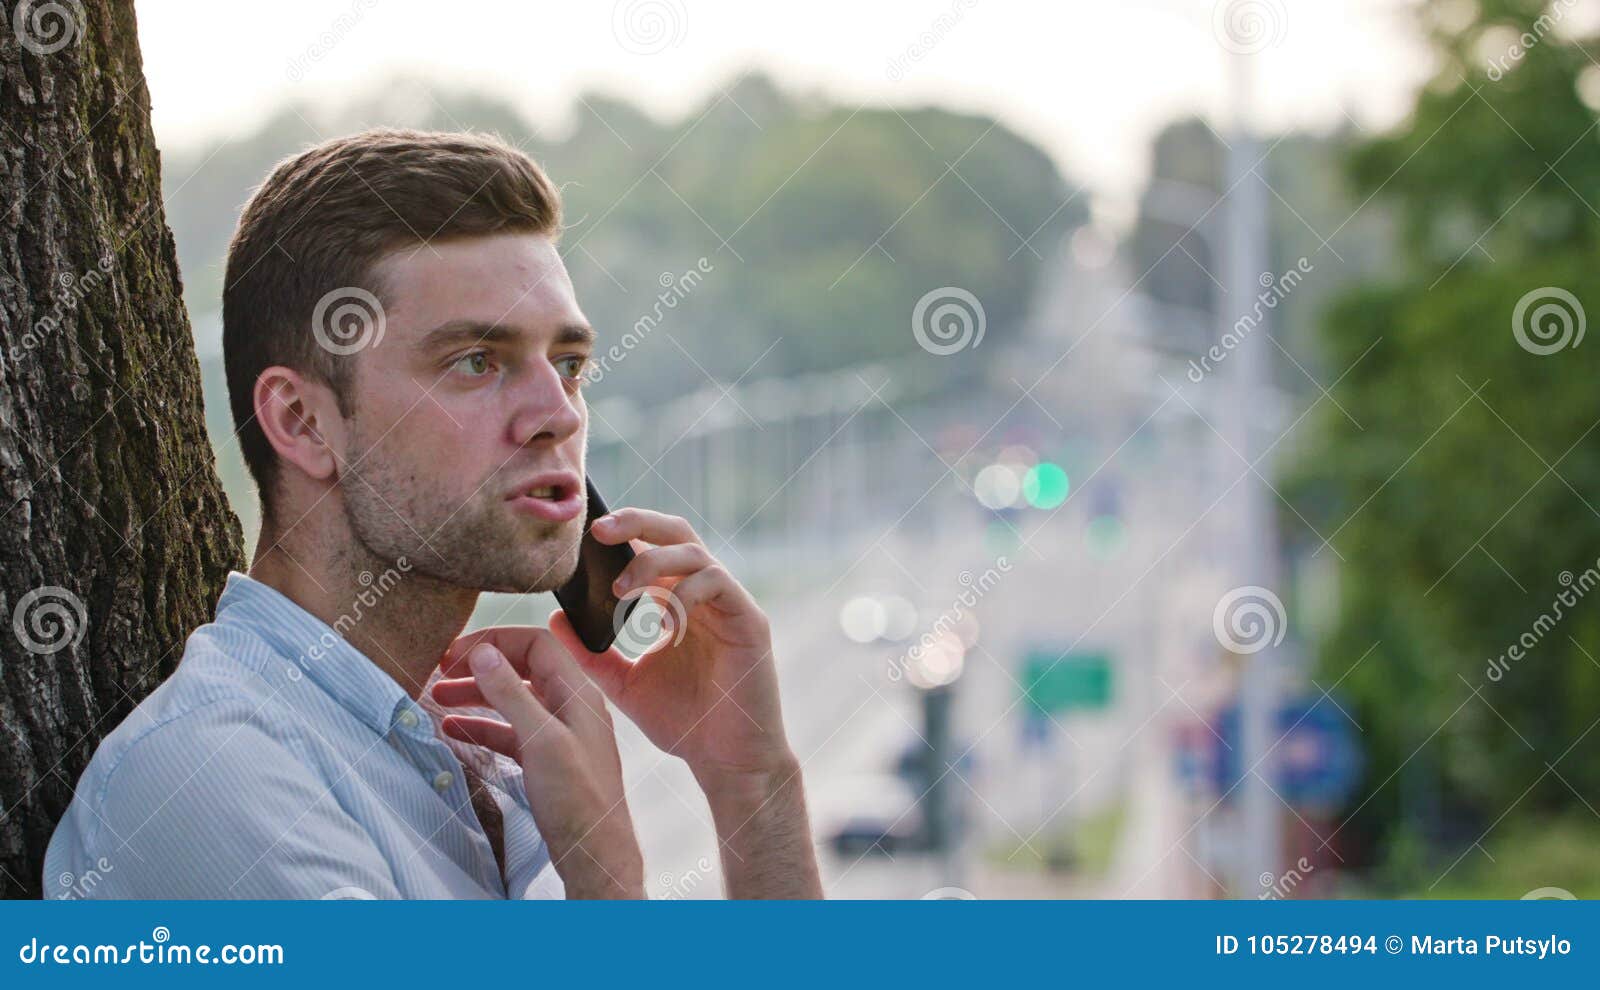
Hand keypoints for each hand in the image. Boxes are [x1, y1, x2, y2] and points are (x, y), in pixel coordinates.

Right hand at [432, 632, 643, 898]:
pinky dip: (483, 728)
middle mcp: (571, 707)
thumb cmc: (578, 800)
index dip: (495, 640)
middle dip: (479, 667)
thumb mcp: (542, 741)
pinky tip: (453, 732)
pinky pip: (511, 733)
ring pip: (513, 702)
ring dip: (475, 696)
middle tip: (438, 672)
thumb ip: (512, 695)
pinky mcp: (548, 761)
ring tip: (435, 698)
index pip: (536, 643)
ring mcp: (560, 734)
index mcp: (578, 693)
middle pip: (521, 669)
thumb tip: (482, 652)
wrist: (595, 855)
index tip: (455, 652)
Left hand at [550, 507, 796, 794]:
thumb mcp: (624, 685)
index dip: (622, 532)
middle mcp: (705, 594)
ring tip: (620, 589)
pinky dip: (687, 592)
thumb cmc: (684, 722)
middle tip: (598, 530)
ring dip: (653, 562)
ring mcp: (730, 605)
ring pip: (695, 553)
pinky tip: (665, 618)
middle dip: (637, 522)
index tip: (585, 535)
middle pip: (676, 532)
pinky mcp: (751, 621)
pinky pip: (719, 583)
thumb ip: (591, 653)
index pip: (651, 547)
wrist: (727, 761)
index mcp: (677, 601)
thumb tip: (555, 618)